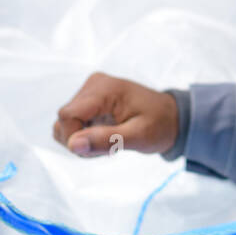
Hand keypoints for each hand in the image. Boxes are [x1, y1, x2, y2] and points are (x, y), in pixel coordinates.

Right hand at [52, 72, 178, 156]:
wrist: (171, 117)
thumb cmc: (160, 124)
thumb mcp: (139, 136)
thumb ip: (106, 140)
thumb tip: (72, 145)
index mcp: (105, 89)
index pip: (67, 116)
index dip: (75, 138)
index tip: (99, 149)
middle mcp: (94, 84)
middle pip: (64, 121)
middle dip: (81, 141)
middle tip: (110, 146)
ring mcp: (90, 91)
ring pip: (64, 124)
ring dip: (82, 140)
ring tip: (110, 140)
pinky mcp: (89, 100)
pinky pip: (72, 123)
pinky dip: (84, 135)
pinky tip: (105, 135)